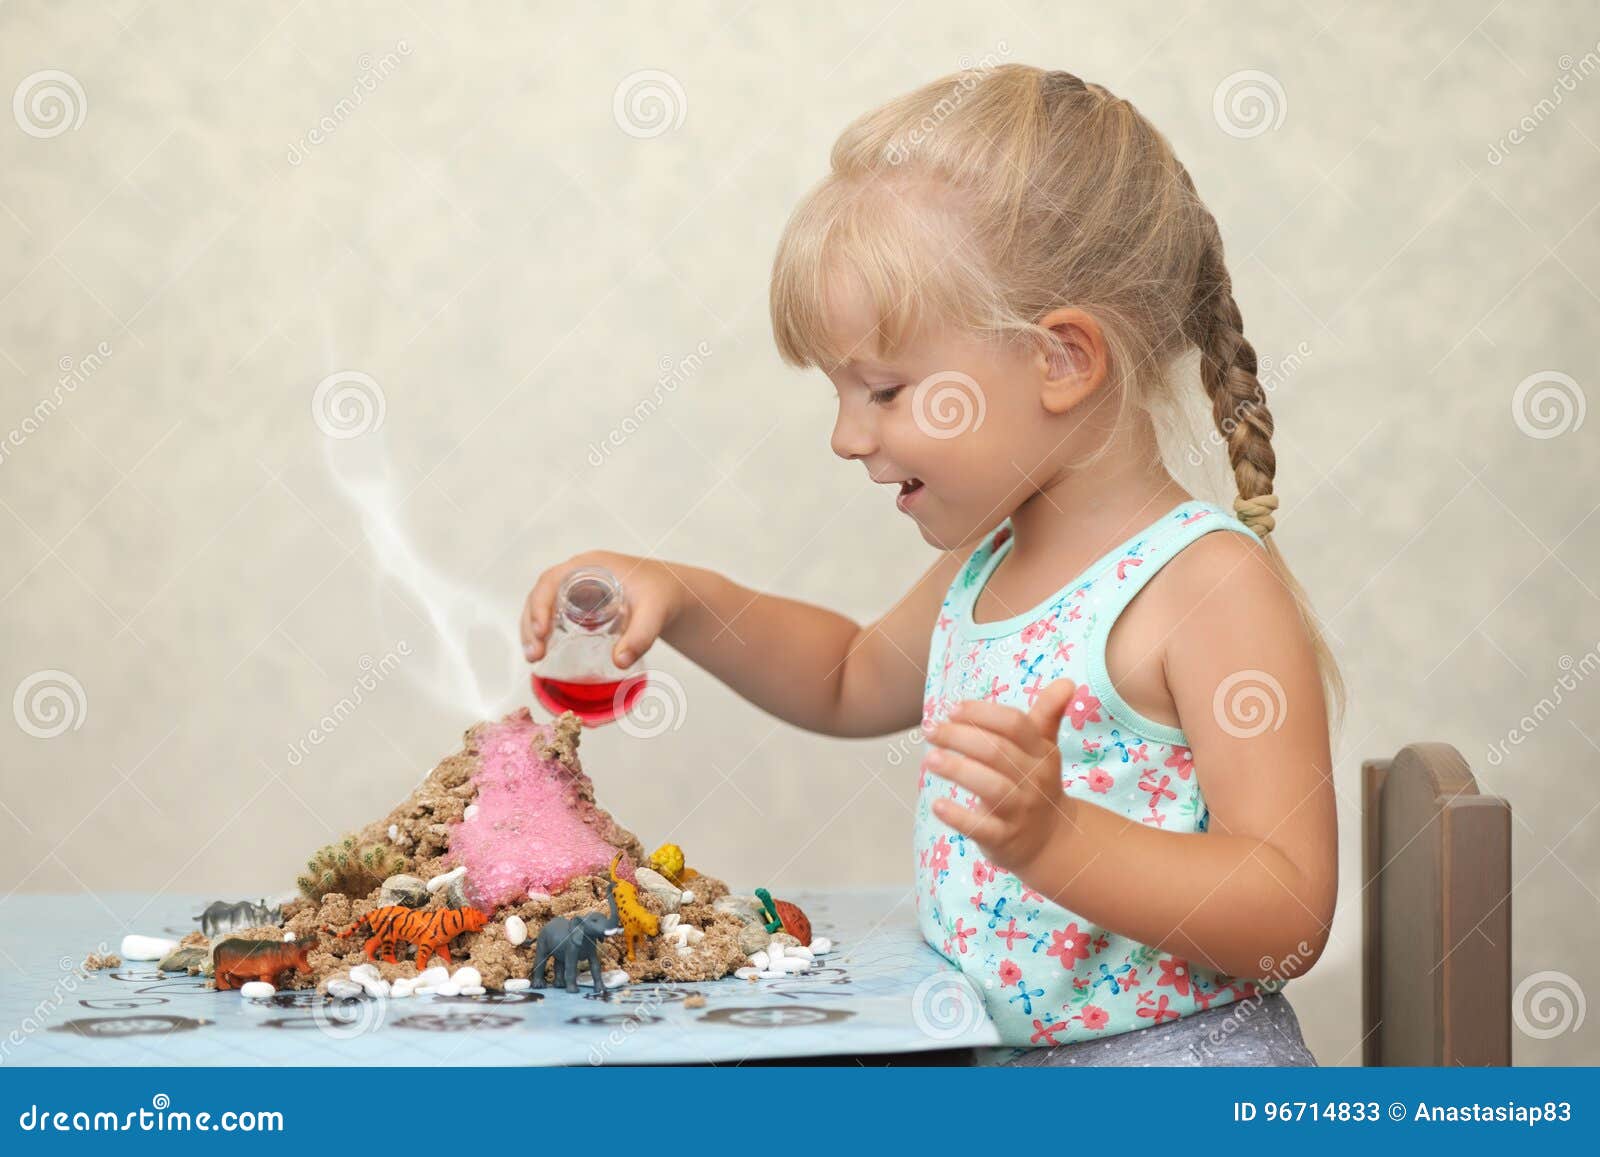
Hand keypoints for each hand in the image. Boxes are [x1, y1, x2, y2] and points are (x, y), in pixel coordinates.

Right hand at [521, 550, 690, 668]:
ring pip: (543, 606)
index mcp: (591, 565)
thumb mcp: (655, 613)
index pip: (552, 580)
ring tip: (535, 657)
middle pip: (541, 595)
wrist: (672, 593)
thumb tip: (618, 662)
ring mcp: (577, 589)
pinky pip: (554, 615)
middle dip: (531, 623)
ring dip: (533, 630)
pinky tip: (545, 653)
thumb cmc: (663, 594)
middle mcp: (579, 574)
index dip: (540, 604)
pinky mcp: (581, 605)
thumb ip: (641, 636)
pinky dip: (545, 632)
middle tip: (535, 654)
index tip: (541, 632)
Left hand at [925, 678, 1078, 876]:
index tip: (953, 709)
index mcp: (1041, 753)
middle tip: (930, 730)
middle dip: (960, 737)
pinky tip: (937, 805)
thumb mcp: (1045, 749)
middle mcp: (1034, 779)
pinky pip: (981, 828)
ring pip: (990, 786)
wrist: (1051, 842)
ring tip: (929, 759)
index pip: (1015, 725)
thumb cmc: (1036, 784)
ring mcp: (1020, 810)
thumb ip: (1048, 714)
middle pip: (997, 751)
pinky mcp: (1004, 838)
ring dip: (957, 770)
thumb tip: (1068, 681)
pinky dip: (958, 817)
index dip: (983, 713)